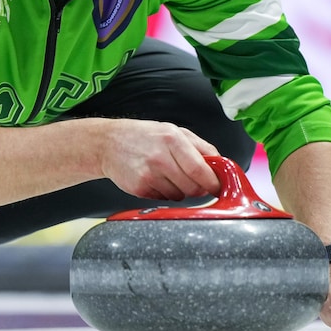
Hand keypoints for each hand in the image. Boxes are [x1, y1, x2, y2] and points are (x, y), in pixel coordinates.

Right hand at [95, 118, 221, 200]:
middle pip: (193, 187)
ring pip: (180, 195)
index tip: (217, 186)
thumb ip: (200, 147)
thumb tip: (221, 164)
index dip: (213, 182)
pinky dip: (165, 193)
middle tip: (193, 180)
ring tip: (168, 175)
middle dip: (198, 188)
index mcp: (172, 140)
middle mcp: (160, 157)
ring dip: (181, 190)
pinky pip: (164, 198)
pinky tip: (156, 179)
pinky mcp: (140, 189)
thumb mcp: (174, 131)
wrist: (109, 143)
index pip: (200, 170)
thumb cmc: (144, 136)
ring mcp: (149, 175)